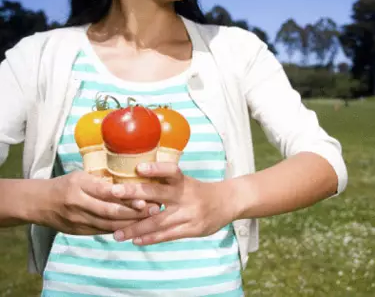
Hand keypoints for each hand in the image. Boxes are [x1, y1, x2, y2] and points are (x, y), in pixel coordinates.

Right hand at [39, 171, 155, 234]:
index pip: (106, 191)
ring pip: (109, 224)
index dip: (126, 196)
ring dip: (131, 223)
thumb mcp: (81, 176)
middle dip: (134, 212)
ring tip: (149, 219)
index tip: (145, 198)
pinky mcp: (79, 231)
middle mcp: (78, 203)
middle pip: (110, 211)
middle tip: (154, 209)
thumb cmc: (65, 184)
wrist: (39, 203)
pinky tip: (135, 227)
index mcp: (79, 185)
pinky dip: (120, 229)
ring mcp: (78, 220)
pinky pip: (103, 231)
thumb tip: (130, 181)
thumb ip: (101, 181)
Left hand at [110, 162, 236, 244]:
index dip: (156, 169)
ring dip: (135, 228)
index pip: (170, 171)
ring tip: (115, 234)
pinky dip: (150, 238)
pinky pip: (168, 235)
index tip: (138, 167)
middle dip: (134, 193)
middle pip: (158, 193)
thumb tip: (134, 183)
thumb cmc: (199, 191)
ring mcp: (189, 213)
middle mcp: (185, 195)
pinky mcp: (193, 229)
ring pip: (158, 220)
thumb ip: (165, 183)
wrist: (228, 202)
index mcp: (183, 181)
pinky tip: (135, 240)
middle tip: (113, 193)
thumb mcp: (186, 182)